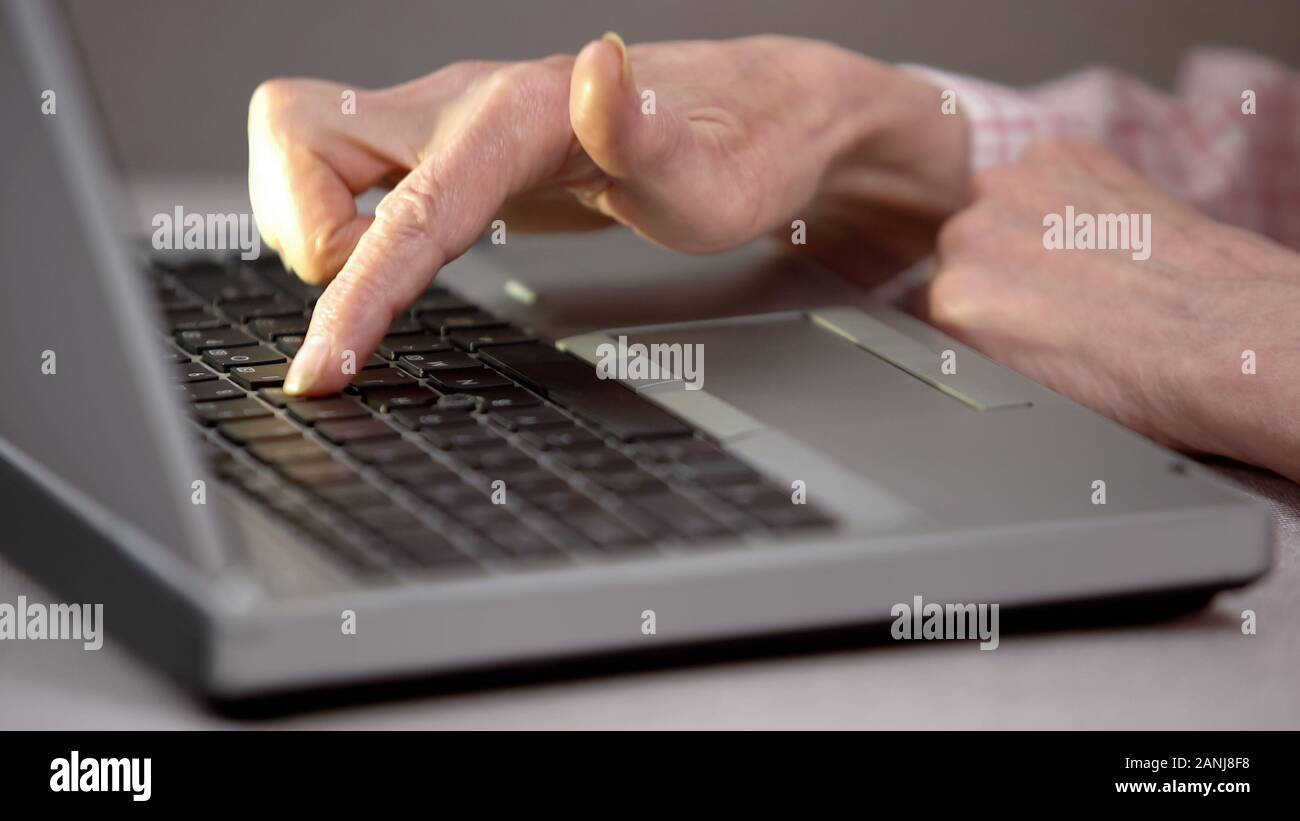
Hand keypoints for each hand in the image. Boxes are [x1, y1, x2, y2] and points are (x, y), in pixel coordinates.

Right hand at [247, 34, 968, 394]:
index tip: (324, 370)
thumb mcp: (717, 174)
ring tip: (384, 281)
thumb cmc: (741, 151)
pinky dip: (341, 220)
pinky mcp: (454, 149)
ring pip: (310, 139)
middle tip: (374, 299)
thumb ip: (653, 136)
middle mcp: (467, 105)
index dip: (354, 294)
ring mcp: (453, 123)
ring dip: (313, 220)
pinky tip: (390, 264)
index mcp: (519, 117)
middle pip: (303, 131)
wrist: (756, 114)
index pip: (406, 209)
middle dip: (306, 233)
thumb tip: (602, 68)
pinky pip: (350, 167)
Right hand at [920, 137, 1299, 480]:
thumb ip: (975, 341)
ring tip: (1084, 264)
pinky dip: (1065, 193)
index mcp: (951, 300)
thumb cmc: (1137, 380)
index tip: (1004, 323)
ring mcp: (1016, 185)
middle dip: (997, 269)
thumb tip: (969, 328)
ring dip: (1027, 226)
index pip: (930, 300)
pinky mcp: (1062, 154)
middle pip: (960, 248)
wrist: (1219, 338)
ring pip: (997, 206)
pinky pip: (1041, 172)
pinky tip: (1102, 231)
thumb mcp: (1022, 386)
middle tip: (1051, 300)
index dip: (972, 314)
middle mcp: (971, 234)